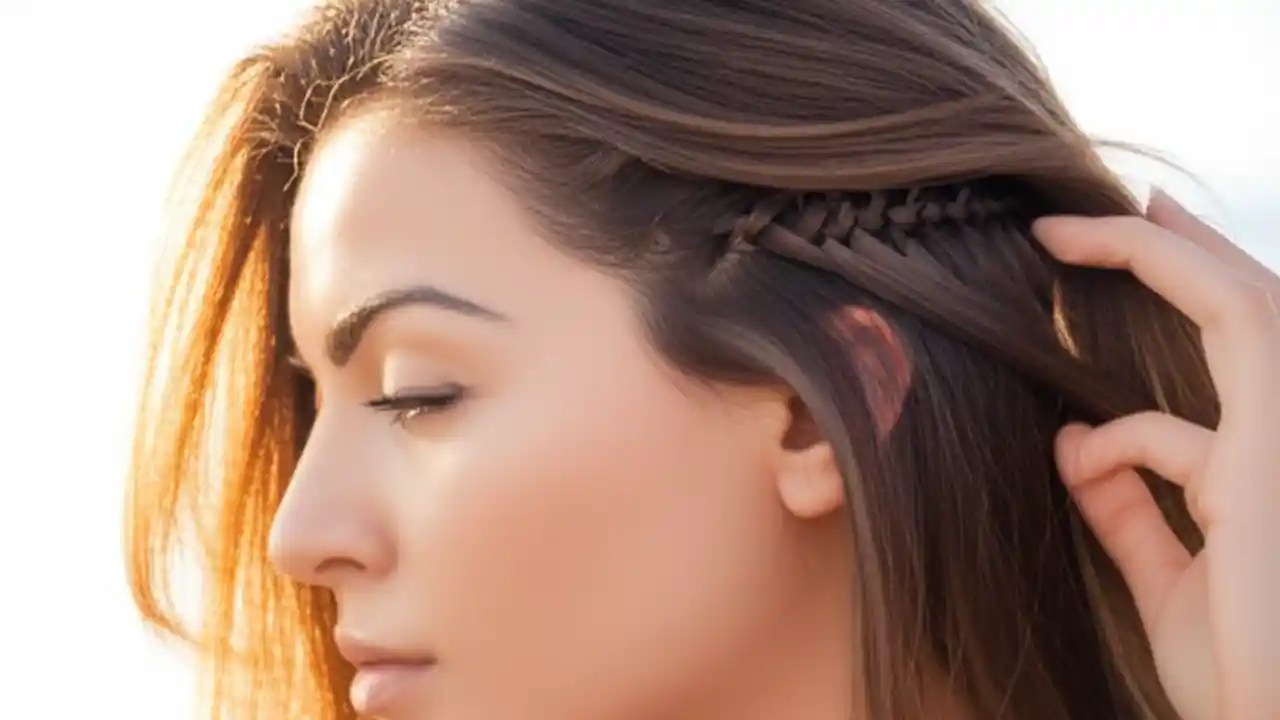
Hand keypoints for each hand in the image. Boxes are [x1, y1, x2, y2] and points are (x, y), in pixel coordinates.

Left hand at [1032, 191, 1279, 719]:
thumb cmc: (1240, 676)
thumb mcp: (1167, 579)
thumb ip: (1130, 507)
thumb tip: (1075, 439)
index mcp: (1274, 463)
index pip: (1242, 350)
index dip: (1195, 286)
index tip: (1136, 240)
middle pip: (1254, 307)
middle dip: (1190, 250)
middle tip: (1131, 201)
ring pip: (1246, 309)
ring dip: (1160, 258)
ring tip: (1071, 233)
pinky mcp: (1277, 458)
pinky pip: (1204, 388)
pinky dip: (1126, 424)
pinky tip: (1084, 458)